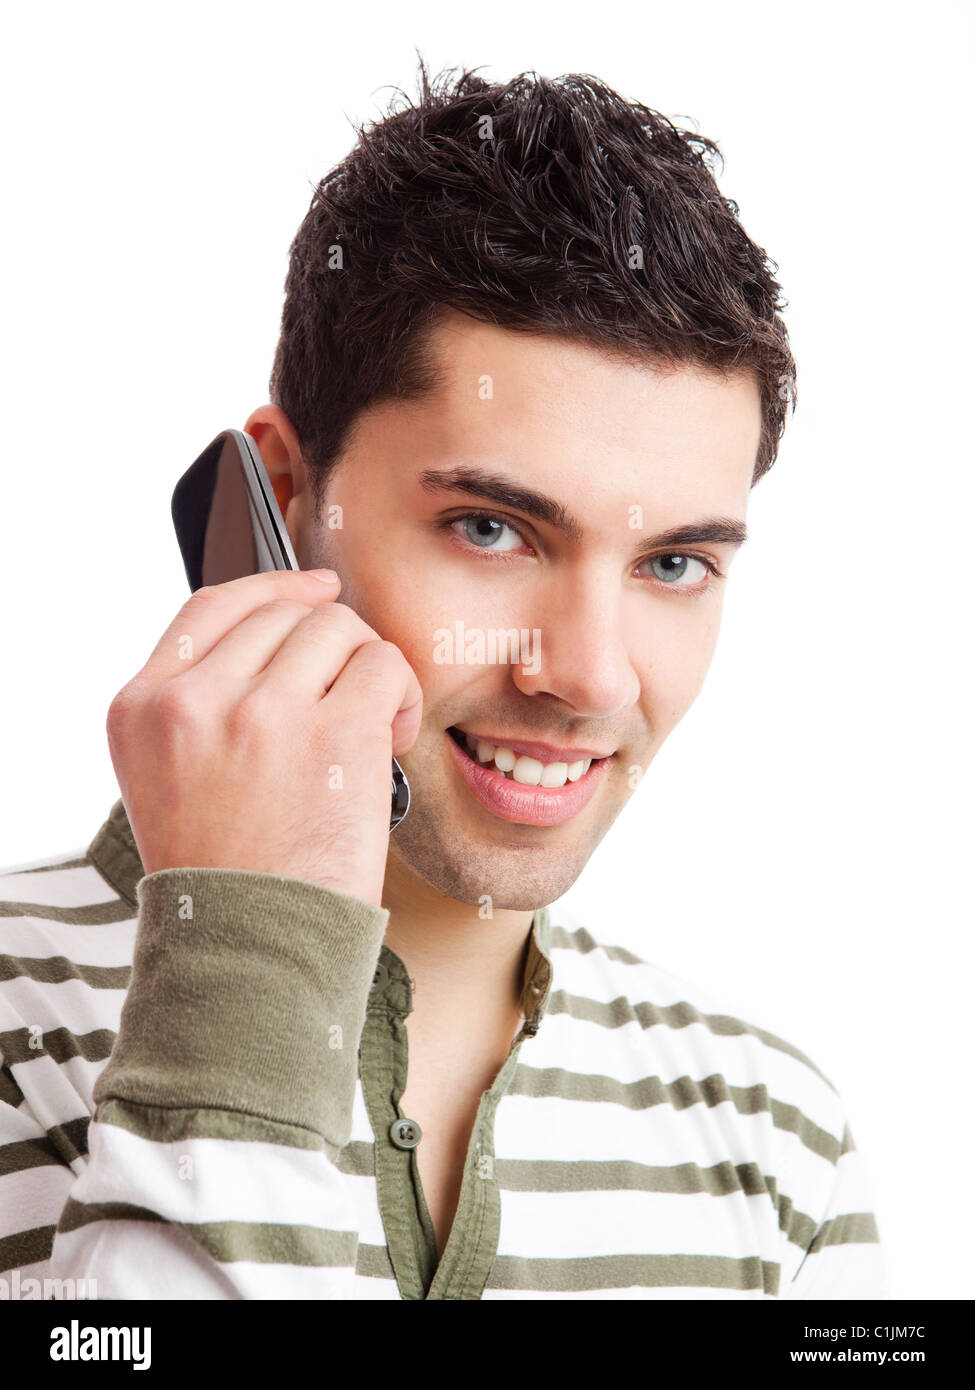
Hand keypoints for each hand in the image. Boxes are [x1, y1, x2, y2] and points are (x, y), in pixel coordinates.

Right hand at [105, 570, 421, 906]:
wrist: (253, 954)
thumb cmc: (228, 879)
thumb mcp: (172, 780)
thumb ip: (203, 707)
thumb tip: (283, 639)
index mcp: (142, 708)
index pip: (212, 607)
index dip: (274, 587)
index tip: (314, 590)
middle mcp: (193, 700)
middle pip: (287, 613)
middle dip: (333, 646)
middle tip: (352, 696)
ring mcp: (262, 712)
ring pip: (339, 629)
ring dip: (369, 668)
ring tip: (375, 726)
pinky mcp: (334, 734)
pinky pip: (384, 666)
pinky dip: (402, 694)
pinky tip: (392, 739)